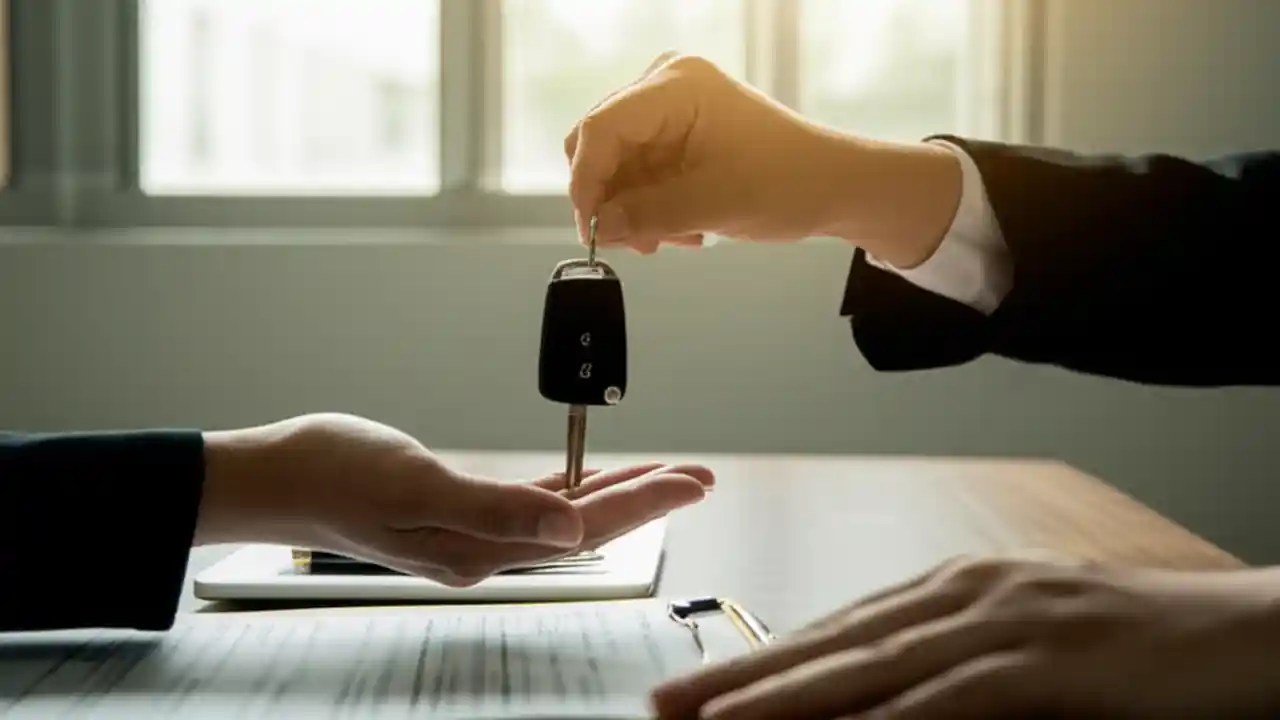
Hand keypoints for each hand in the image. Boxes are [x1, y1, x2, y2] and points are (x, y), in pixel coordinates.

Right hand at [195, 413, 712, 586]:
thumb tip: (572, 531)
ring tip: (662, 476)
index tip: (691, 482)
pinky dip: (568, 488)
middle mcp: (484, 548)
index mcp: (481, 549)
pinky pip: (530, 501)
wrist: (278, 478)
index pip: (586, 528)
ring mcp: (470, 531)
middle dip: (647, 499)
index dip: (645, 503)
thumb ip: (495, 510)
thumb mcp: (415, 488)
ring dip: (616, 493)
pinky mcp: (456, 510)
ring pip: (565, 513)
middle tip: (698, 477)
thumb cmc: (334, 476)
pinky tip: (586, 481)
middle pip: (588, 524)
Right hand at [564, 53, 960, 267]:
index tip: (590, 229)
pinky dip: (650, 207)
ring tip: (673, 239)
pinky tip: (680, 229)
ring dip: (635, 210)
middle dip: (612, 200)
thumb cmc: (791, 181)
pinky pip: (637, 172)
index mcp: (677, 84)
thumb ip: (647, 215)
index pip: (601, 128)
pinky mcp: (674, 132)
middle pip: (600, 144)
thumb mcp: (713, 205)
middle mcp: (667, 85)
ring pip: (616, 166)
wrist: (834, 186)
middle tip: (635, 243)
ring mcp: (670, 108)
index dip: (586, 181)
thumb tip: (599, 228)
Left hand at [651, 554, 1279, 718]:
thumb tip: (875, 701)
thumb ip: (948, 666)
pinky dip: (893, 719)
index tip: (698, 686)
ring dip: (790, 696)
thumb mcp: (1022, 646)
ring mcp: (1004, 622)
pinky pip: (954, 697)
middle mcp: (964, 594)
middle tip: (668, 703)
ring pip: (873, 664)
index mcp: (954, 588)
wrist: (1240, 633)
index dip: (760, 657)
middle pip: (833, 640)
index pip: (836, 627)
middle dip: (744, 674)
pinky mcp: (1048, 661)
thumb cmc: (1130, 644)